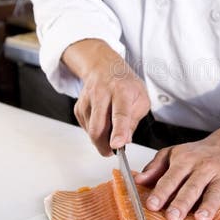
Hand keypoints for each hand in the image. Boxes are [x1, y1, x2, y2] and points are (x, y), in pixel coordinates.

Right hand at [62, 39, 149, 155]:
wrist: (103, 67)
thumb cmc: (125, 84)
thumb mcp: (141, 99)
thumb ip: (134, 121)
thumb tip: (125, 140)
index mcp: (122, 90)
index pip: (120, 114)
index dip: (119, 131)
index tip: (117, 145)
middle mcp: (102, 93)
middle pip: (98, 127)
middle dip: (104, 146)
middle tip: (112, 151)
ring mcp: (87, 100)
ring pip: (90, 130)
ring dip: (101, 139)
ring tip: (111, 128)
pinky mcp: (78, 108)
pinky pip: (86, 128)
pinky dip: (95, 131)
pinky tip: (102, 121)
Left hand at [134, 113, 219, 219]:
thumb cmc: (200, 154)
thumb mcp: (174, 153)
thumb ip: (156, 167)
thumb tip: (138, 180)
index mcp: (185, 160)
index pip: (171, 177)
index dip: (161, 192)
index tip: (152, 205)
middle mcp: (204, 167)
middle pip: (192, 187)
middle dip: (182, 203)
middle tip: (172, 217)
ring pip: (215, 192)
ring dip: (208, 206)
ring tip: (201, 219)